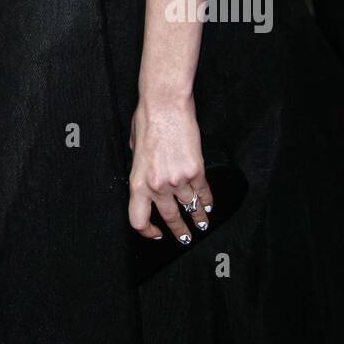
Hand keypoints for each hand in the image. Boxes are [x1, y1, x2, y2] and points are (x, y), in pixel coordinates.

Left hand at [128, 97, 212, 242]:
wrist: (165, 105)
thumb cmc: (147, 120)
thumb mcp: (135, 149)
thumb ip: (141, 167)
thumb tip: (148, 175)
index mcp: (138, 181)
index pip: (139, 219)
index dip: (148, 232)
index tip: (156, 234)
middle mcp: (157, 186)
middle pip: (169, 219)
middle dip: (179, 232)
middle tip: (185, 239)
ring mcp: (177, 180)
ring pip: (190, 209)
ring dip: (198, 219)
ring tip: (202, 225)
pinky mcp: (196, 170)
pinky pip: (203, 193)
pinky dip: (208, 202)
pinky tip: (209, 207)